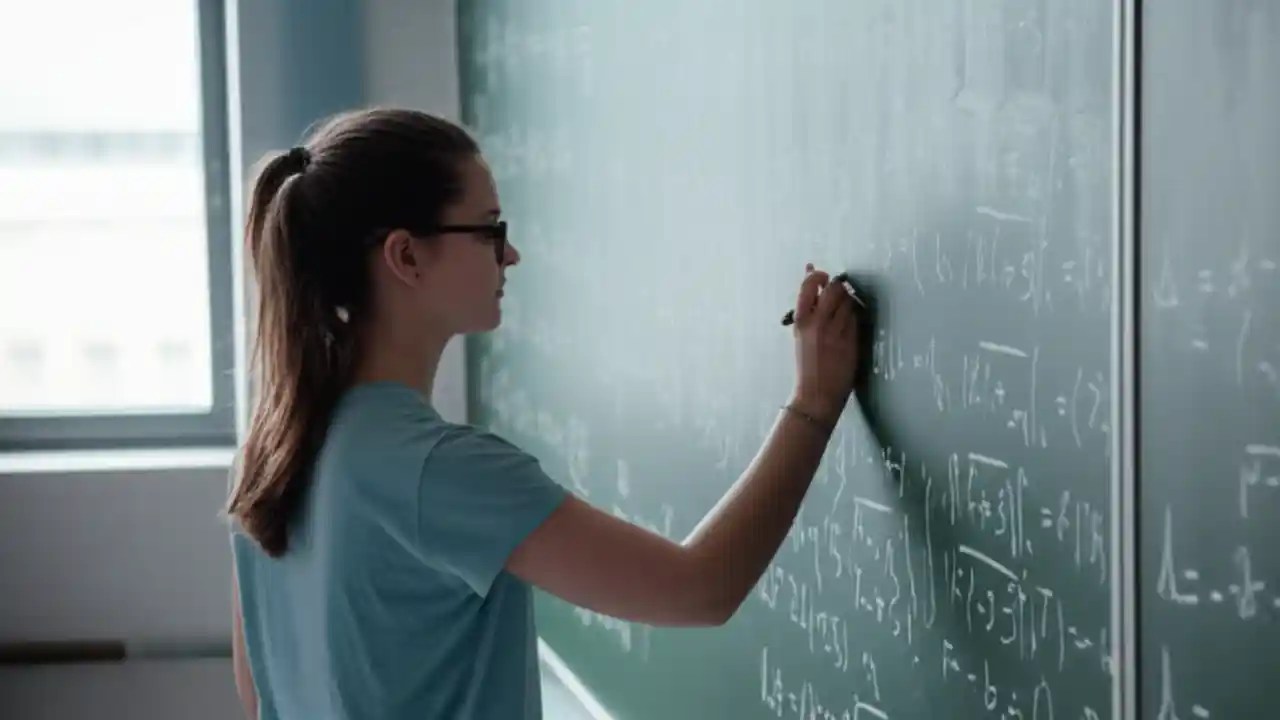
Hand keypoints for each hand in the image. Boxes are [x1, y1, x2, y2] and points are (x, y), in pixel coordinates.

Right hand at [789, 263, 860, 424]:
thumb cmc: (807, 363)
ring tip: (842, 319)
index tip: (824, 279)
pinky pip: (856, 320)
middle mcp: (818, 323)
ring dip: (849, 304)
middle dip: (839, 289)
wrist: (816, 394)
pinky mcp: (851, 341)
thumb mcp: (801, 332)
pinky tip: (848, 331)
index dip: (818, 276)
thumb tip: (810, 269)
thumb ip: (808, 304)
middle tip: (839, 298)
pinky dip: (855, 320)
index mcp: (800, 321)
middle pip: (834, 289)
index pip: (810, 284)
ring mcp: (835, 332)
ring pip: (849, 303)